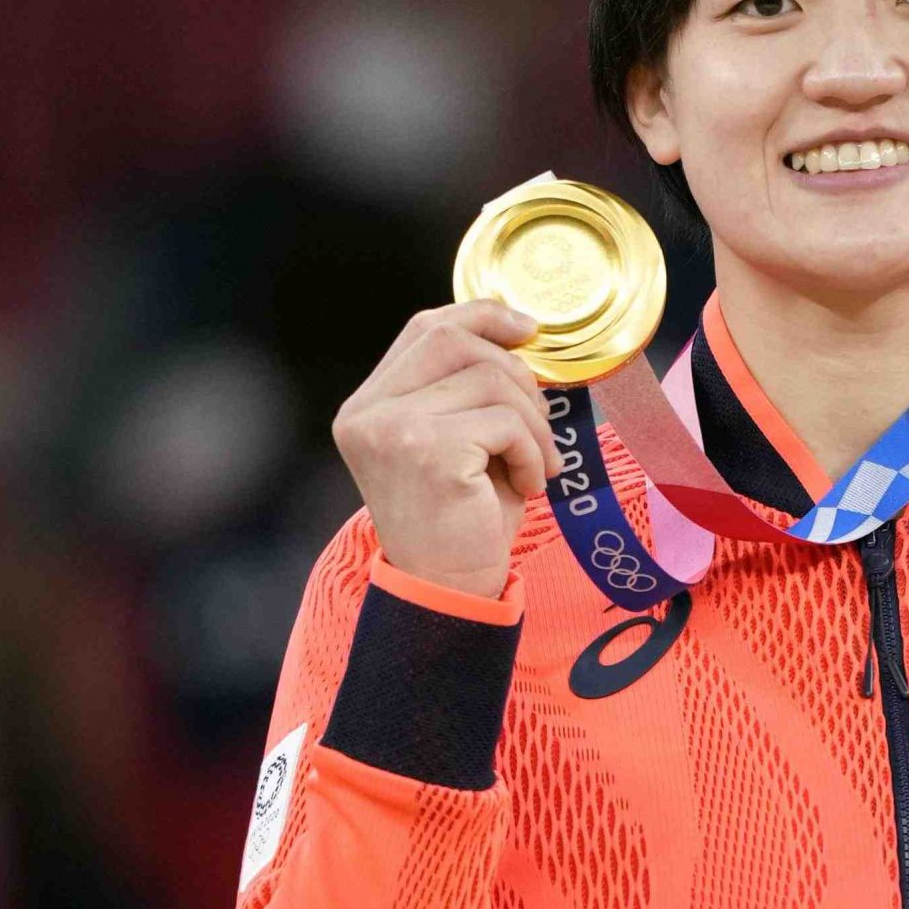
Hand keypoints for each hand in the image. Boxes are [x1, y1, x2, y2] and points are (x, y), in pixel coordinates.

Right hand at [331, 300, 564, 599]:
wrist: (449, 592)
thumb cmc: (462, 521)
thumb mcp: (460, 442)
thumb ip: (467, 389)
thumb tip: (519, 332)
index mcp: (367, 405)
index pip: (425, 329)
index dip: (480, 316)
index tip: (528, 329)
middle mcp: (367, 412)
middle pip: (454, 341)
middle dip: (516, 373)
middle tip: (541, 421)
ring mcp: (391, 428)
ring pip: (489, 379)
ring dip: (533, 421)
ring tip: (537, 463)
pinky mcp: (426, 450)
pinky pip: (505, 421)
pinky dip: (532, 451)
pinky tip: (529, 484)